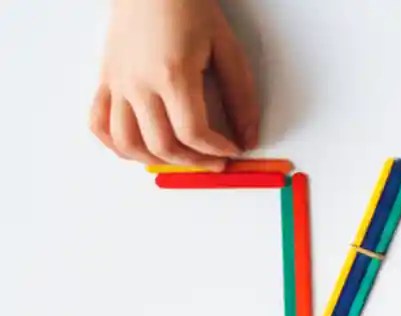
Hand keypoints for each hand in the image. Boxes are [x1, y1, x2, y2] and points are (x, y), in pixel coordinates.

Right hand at [90, 0, 258, 169]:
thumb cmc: (189, 9)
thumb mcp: (226, 49)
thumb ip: (240, 97)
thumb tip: (248, 138)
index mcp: (172, 75)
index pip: (193, 133)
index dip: (217, 150)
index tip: (232, 150)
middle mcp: (138, 83)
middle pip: (161, 145)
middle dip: (193, 161)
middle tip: (214, 161)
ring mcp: (117, 83)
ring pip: (126, 142)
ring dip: (155, 161)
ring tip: (180, 159)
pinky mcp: (104, 79)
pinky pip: (98, 123)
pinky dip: (116, 145)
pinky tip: (140, 149)